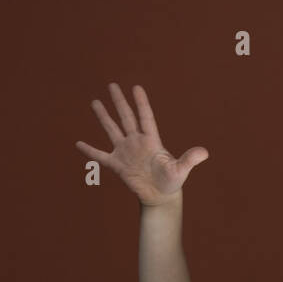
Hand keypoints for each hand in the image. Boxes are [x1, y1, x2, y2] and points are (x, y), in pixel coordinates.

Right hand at [75, 83, 207, 206]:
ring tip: (95, 102)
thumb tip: (204, 153)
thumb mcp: (181, 170)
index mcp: (151, 141)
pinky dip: (90, 151)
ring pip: (112, 130)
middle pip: (126, 118)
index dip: (141, 103)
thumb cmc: (172, 182)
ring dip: (104, 117)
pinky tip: (78, 143)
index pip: (145, 117)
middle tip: (112, 85)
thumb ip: (189, 159)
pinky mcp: (118, 165)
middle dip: (119, 102)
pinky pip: (101, 156)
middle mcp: (137, 142)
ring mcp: (126, 152)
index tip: (136, 87)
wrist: (161, 196)